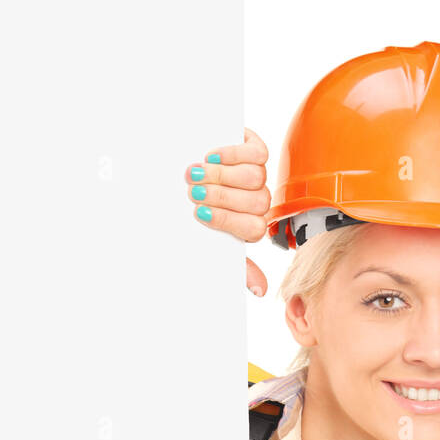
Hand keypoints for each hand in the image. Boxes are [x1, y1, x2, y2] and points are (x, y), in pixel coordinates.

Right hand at [184, 126, 269, 295]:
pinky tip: (212, 156)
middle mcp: (258, 202)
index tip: (200, 214)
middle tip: (194, 192)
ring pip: (256, 177)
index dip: (227, 221)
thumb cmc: (193, 211)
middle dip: (221, 197)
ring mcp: (258, 175)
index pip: (253, 229)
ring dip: (224, 175)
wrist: (180, 173)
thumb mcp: (207, 241)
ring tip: (196, 172)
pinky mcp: (254, 149)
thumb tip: (260, 291)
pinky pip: (258, 153)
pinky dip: (235, 152)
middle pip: (256, 202)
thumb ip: (235, 266)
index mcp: (250, 227)